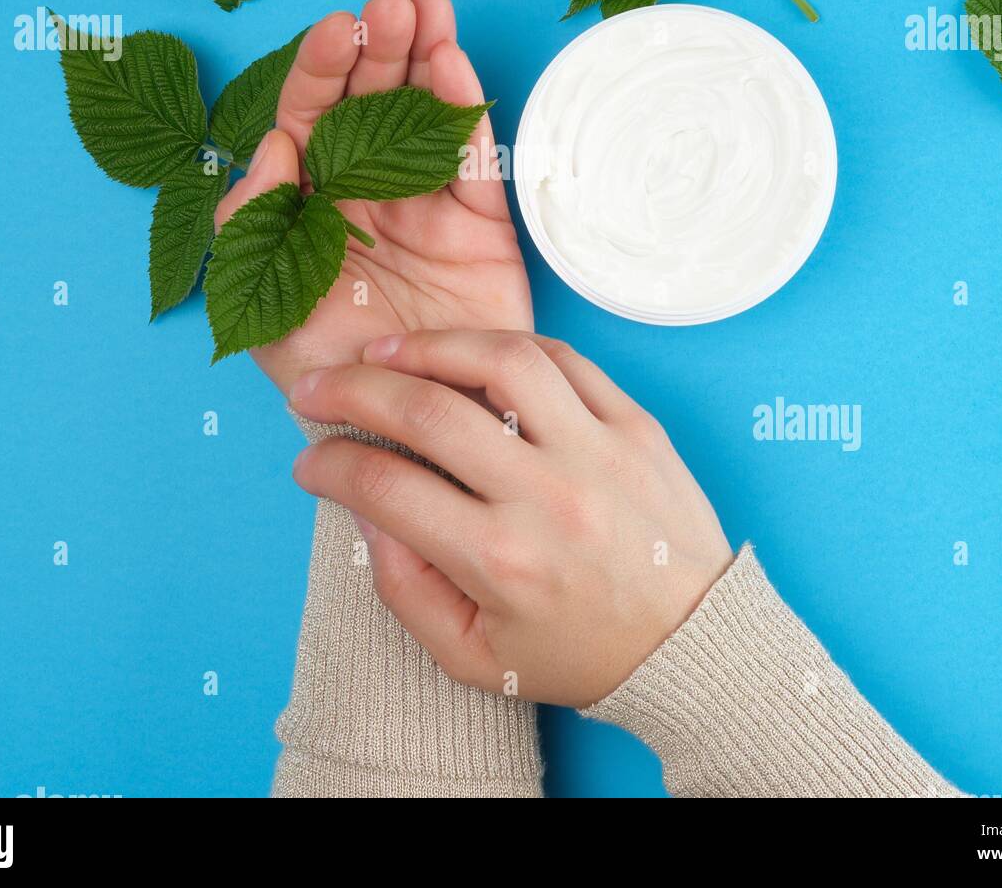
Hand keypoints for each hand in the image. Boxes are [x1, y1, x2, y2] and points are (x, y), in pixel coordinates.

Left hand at [215, 0, 532, 395]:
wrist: (401, 435)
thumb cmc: (322, 377)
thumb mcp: (261, 308)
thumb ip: (252, 226)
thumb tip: (273, 147)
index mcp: (310, 204)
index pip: (312, 120)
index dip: (320, 71)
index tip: (332, 29)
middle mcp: (368, 193)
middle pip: (372, 103)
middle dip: (379, 50)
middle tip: (391, 4)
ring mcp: (426, 207)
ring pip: (426, 117)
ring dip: (426, 59)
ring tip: (428, 7)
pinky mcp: (479, 228)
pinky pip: (472, 162)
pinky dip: (466, 113)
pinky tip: (456, 65)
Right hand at [287, 329, 733, 707]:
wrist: (692, 645)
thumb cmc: (579, 652)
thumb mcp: (474, 656)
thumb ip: (405, 590)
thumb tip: (366, 511)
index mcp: (501, 560)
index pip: (386, 486)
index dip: (330, 465)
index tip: (310, 460)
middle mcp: (548, 495)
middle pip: (428, 411)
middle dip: (352, 389)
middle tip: (317, 386)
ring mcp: (598, 450)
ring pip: (501, 361)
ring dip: (431, 345)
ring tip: (387, 350)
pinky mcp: (636, 425)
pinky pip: (566, 359)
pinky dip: (508, 346)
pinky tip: (470, 351)